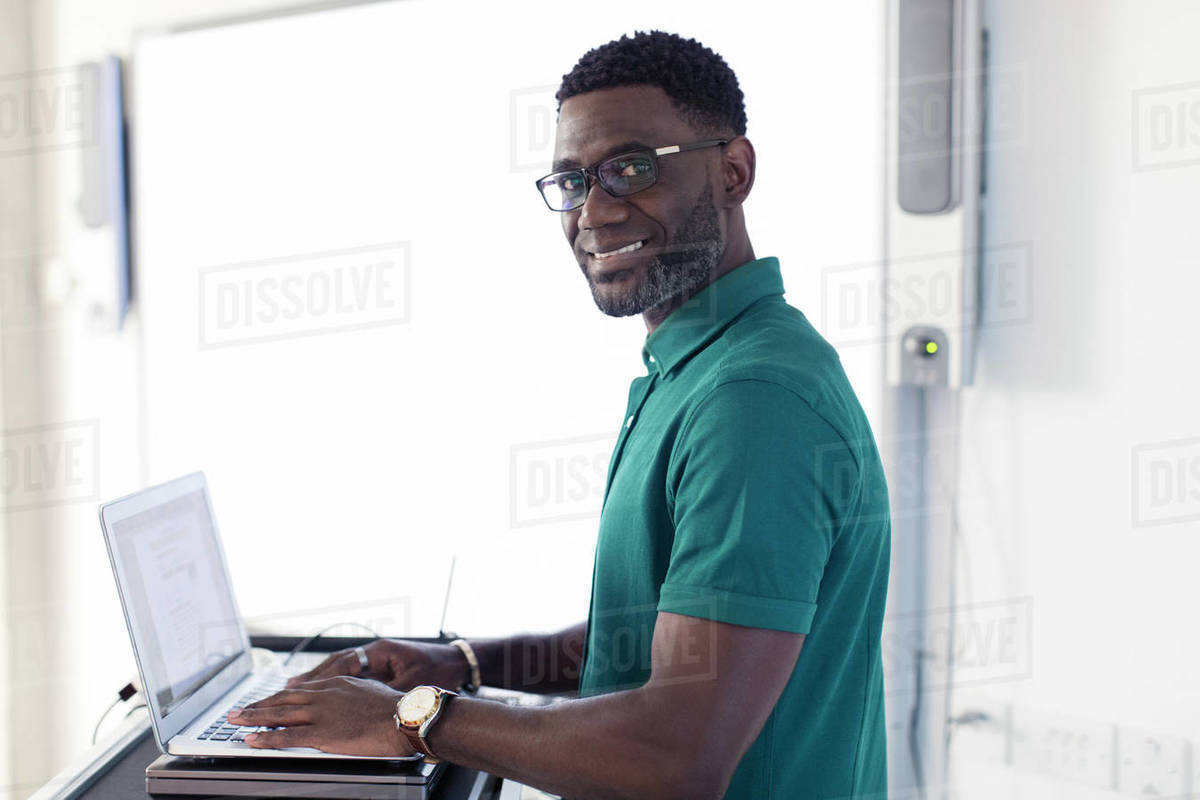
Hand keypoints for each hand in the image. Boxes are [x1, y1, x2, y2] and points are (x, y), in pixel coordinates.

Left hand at [228, 676, 413, 756]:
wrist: (404, 716)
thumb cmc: (394, 707)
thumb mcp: (369, 689)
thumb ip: (351, 692)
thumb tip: (347, 697)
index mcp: (335, 684)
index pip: (299, 690)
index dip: (278, 697)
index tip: (265, 701)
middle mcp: (324, 695)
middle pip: (283, 699)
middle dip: (257, 705)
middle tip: (238, 710)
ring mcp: (321, 713)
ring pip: (279, 714)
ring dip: (254, 717)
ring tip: (236, 721)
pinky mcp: (322, 733)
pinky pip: (287, 736)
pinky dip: (266, 737)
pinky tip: (252, 739)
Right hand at [286, 639, 470, 690]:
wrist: (457, 663)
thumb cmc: (439, 670)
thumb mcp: (411, 685)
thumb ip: (385, 694)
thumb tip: (362, 707)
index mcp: (382, 650)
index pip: (345, 662)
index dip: (321, 676)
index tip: (300, 687)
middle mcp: (376, 651)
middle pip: (337, 663)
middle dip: (312, 677)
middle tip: (288, 686)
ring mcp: (377, 657)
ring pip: (341, 667)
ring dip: (319, 678)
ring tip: (293, 688)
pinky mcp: (380, 666)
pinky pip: (350, 672)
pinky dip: (333, 680)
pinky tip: (319, 691)